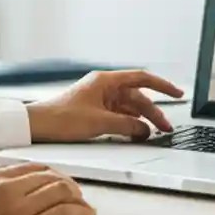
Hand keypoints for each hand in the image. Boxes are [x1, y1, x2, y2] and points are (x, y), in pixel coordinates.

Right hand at [0, 162, 94, 214]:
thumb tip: (8, 188)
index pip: (32, 168)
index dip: (52, 174)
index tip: (61, 182)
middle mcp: (6, 189)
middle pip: (50, 177)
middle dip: (68, 185)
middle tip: (77, 195)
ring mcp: (18, 208)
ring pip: (60, 191)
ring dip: (78, 198)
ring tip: (84, 206)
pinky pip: (63, 213)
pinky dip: (80, 211)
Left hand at [26, 70, 184, 142]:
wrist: (36, 125)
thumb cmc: (61, 118)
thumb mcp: (98, 123)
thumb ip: (126, 126)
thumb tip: (145, 129)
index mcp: (105, 81)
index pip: (142, 79)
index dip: (162, 86)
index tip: (177, 93)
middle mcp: (104, 87)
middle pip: (137, 97)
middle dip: (153, 112)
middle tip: (166, 128)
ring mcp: (99, 100)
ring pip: (128, 108)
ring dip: (141, 121)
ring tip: (153, 134)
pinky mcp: (94, 112)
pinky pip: (118, 116)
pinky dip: (128, 125)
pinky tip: (136, 134)